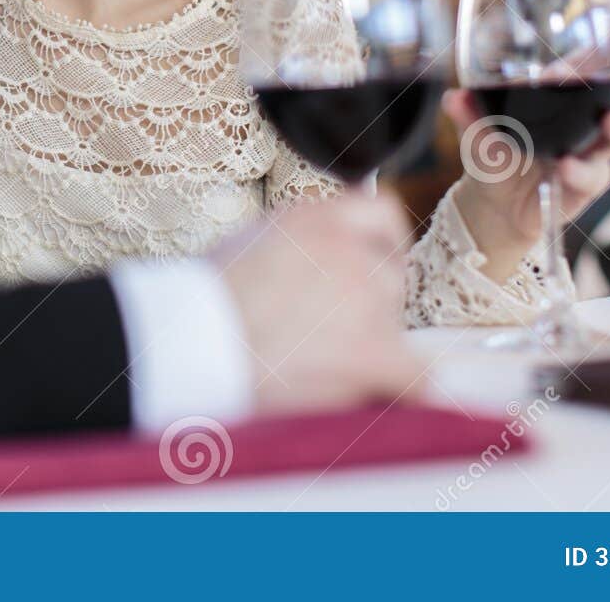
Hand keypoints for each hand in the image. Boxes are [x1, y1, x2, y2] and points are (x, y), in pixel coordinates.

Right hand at [215, 193, 425, 414]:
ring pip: (395, 324)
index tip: (376, 265)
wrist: (194, 342)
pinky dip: (405, 389)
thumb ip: (300, 236)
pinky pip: (416, 377)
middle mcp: (348, 249)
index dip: (384, 244)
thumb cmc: (205, 302)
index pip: (384, 214)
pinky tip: (390, 395)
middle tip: (326, 332)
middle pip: (392, 275)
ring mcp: (364, 298)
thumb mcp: (251, 239)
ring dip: (371, 344)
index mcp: (317, 219)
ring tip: (319, 364)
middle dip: (370, 303)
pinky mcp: (372, 351)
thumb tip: (323, 249)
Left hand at [443, 13, 609, 281]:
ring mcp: (592, 149)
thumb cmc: (494, 150)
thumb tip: (455, 97)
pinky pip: (592, 175)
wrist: (493, 201)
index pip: (598, 59)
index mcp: (564, 91)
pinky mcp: (587, 182)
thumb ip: (469, 113)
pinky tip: (567, 167)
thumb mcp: (477, 128)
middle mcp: (586, 116)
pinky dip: (581, 170)